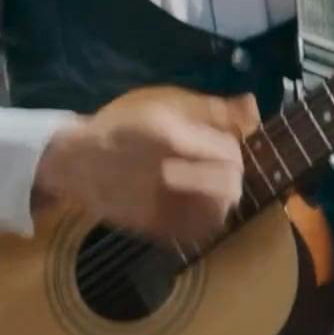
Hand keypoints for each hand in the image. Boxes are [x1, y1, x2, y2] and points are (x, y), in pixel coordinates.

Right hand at [32, 88, 253, 243]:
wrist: (78, 161)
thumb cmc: (124, 126)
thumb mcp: (166, 103)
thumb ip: (213, 108)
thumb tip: (254, 106)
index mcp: (172, 138)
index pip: (229, 153)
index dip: (234, 151)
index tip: (225, 148)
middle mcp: (167, 173)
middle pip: (229, 185)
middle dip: (232, 175)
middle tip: (223, 169)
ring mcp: (160, 203)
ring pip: (218, 211)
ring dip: (223, 198)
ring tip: (213, 187)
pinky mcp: (153, 226)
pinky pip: (197, 231)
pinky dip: (207, 219)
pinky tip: (201, 206)